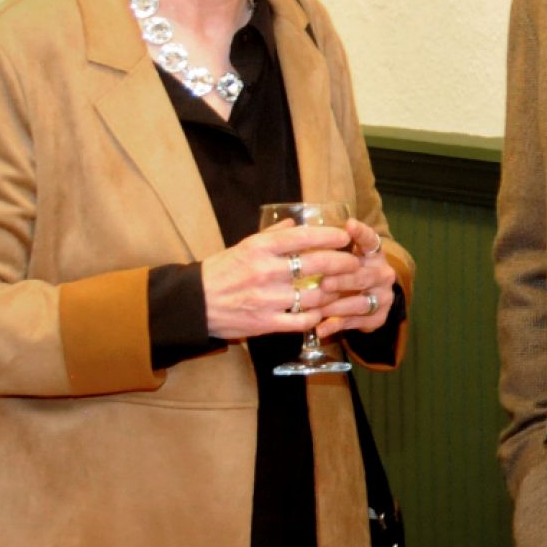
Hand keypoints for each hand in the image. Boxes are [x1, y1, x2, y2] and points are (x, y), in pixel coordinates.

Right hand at [202, 217, 352, 342]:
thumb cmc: (220, 272)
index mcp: (259, 248)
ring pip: (315, 294)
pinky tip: (321, 311)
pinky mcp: (265, 323)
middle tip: (353, 263)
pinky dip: (316, 316)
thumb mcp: (242, 246)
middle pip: (317, 264)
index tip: (345, 237)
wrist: (193, 304)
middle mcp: (265, 271)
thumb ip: (271, 235)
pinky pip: (302, 320)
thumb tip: (295, 223)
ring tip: (342, 288)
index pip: (303, 237)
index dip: (329, 236)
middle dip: (343, 263)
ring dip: (333, 292)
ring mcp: (267, 298)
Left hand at [312, 217, 399, 341]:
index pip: (371, 240)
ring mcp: (382, 296)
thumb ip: (320, 244)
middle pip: (364, 276)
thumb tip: (289, 225)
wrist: (366, 300)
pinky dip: (337, 326)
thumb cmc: (342, 274)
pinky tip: (320, 329)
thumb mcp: (338, 257)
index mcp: (373, 255)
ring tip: (318, 310)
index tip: (349, 225)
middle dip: (343, 280)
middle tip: (324, 283)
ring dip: (338, 306)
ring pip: (360, 302)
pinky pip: (357, 322)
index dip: (362, 233)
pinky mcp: (378, 317)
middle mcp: (382, 274)